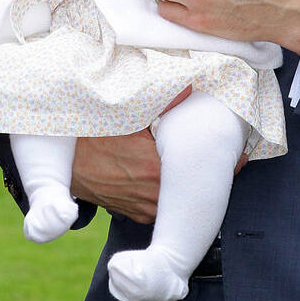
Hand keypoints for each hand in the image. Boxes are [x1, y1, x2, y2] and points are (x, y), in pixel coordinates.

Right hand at [69, 89, 247, 222]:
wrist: (58, 166)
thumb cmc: (90, 137)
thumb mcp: (124, 113)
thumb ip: (162, 100)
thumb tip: (192, 85)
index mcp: (155, 171)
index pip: (203, 172)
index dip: (227, 162)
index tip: (241, 153)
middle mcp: (152, 196)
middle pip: (194, 187)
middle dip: (209, 171)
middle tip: (227, 154)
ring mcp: (143, 209)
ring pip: (179, 197)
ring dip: (189, 182)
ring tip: (199, 163)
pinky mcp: (134, 214)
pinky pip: (162, 204)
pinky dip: (170, 191)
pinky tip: (172, 174)